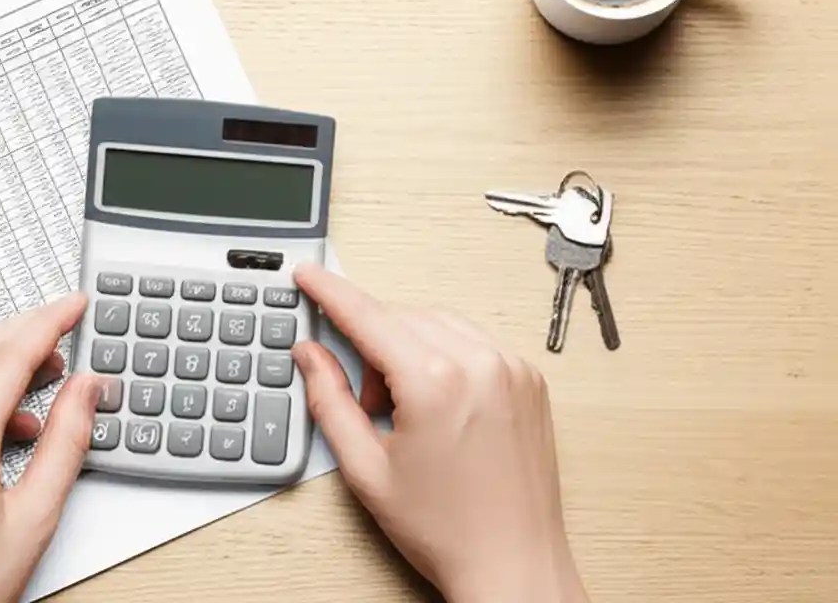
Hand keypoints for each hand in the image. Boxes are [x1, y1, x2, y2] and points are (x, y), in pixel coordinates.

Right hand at [292, 264, 588, 602]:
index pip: (368, 315)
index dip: (331, 292)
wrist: (513, 564)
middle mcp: (480, 363)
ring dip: (408, 350)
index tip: (309, 274)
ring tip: (404, 411)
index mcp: (435, 381)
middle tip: (366, 402)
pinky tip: (438, 406)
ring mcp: (512, 368)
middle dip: (372, 346)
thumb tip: (310, 355)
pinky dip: (444, 358)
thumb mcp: (366, 469)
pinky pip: (473, 343)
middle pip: (402, 318)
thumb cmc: (446, 528)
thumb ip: (330, 401)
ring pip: (438, 325)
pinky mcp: (530, 380)